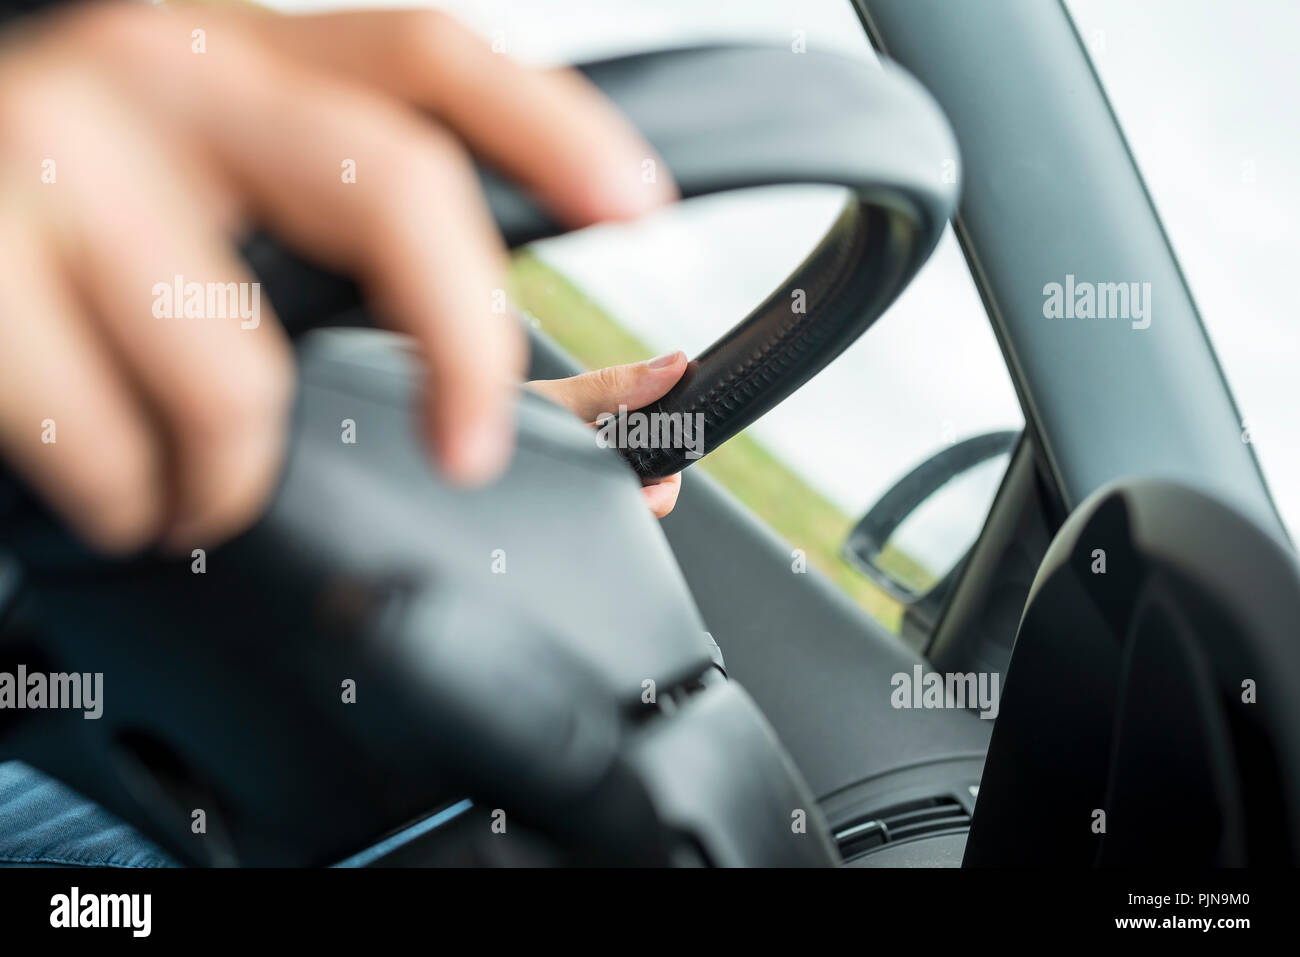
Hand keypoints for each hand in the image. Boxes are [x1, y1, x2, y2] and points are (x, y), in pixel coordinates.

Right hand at [0, 2, 674, 551]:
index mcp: (252, 60)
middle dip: (462, 341)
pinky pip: (111, 446)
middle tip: (468, 447)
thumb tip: (640, 406)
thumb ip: (414, 300)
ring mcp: (57, 156)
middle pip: (391, 185)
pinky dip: (138, 500)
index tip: (635, 202)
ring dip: (239, 478)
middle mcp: (164, 76)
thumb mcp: (242, 219)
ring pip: (240, 374)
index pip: (429, 58)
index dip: (549, 128)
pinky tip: (127, 486)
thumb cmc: (93, 240)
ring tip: (212, 484)